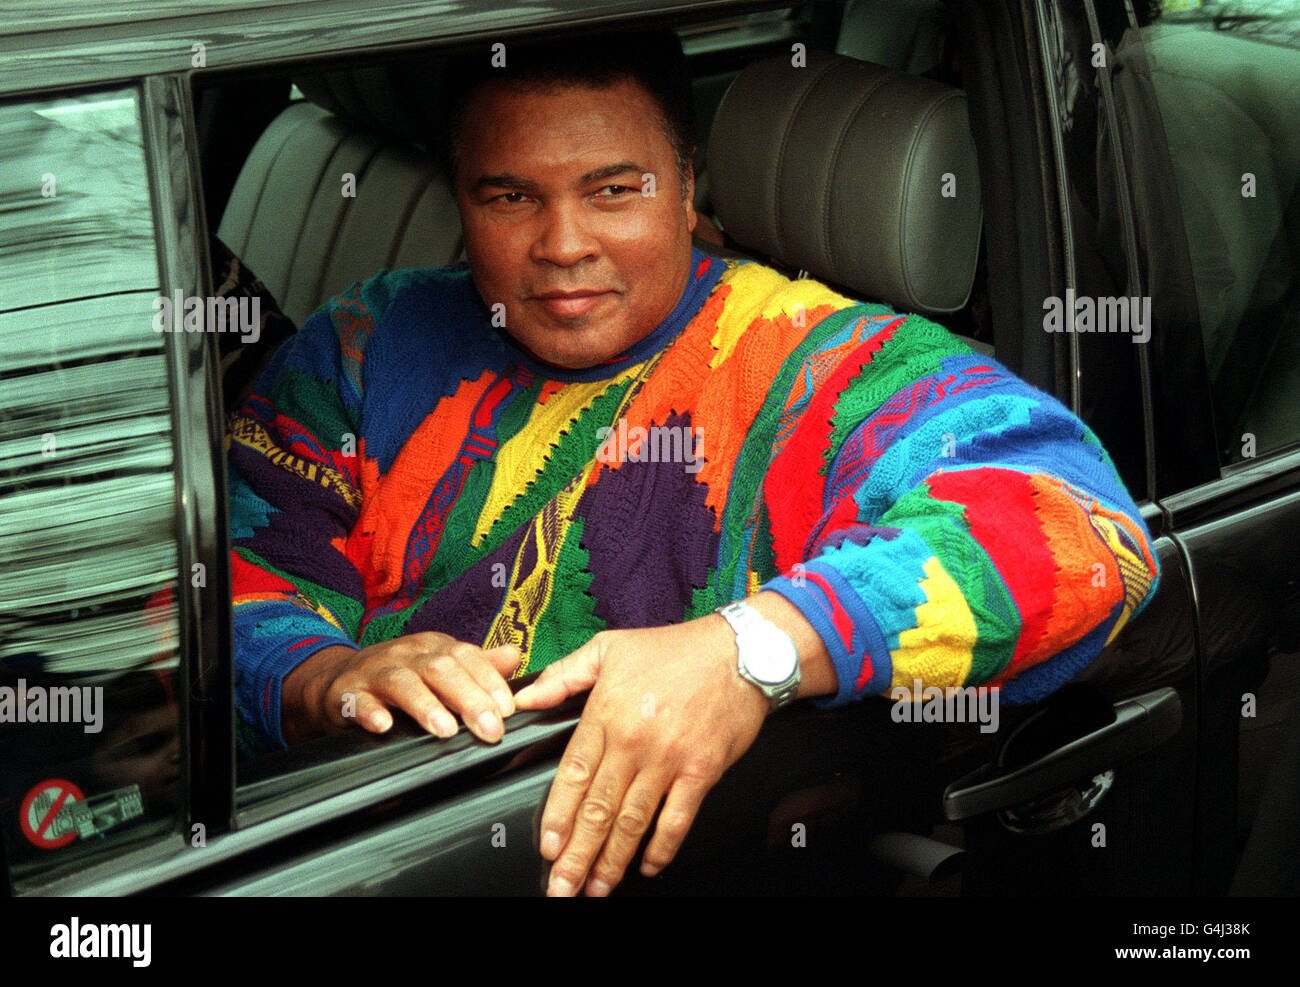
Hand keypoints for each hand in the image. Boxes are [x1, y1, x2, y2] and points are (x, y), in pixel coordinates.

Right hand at [281, 633, 521, 744]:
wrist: (337, 680)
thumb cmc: (400, 676)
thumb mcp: (439, 665)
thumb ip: (477, 665)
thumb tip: (513, 656)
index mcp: (433, 647)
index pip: (467, 657)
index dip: (489, 682)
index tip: (507, 710)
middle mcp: (406, 654)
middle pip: (441, 669)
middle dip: (468, 699)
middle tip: (489, 729)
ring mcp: (375, 672)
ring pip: (402, 682)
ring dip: (425, 706)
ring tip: (445, 730)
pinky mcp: (346, 693)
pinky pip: (357, 701)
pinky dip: (370, 712)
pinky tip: (384, 726)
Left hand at [513, 618, 768, 895]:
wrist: (741, 651)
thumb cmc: (675, 649)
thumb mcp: (609, 648)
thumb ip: (563, 675)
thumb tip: (524, 697)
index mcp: (607, 713)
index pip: (573, 774)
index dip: (558, 816)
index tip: (547, 847)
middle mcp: (635, 741)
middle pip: (598, 809)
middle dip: (577, 854)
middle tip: (562, 887)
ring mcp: (669, 760)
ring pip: (632, 821)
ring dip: (611, 861)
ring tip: (595, 889)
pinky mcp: (702, 771)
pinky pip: (677, 819)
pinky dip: (662, 848)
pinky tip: (647, 866)